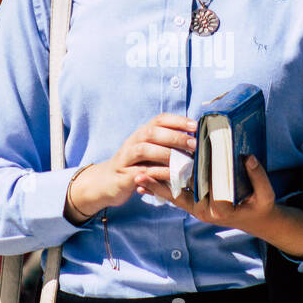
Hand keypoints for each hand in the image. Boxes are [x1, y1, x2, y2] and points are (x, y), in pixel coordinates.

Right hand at [65, 113, 195, 220]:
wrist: (106, 183)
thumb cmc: (135, 166)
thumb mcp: (150, 153)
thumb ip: (167, 146)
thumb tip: (195, 140)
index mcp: (142, 134)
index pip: (159, 119)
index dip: (177, 120)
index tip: (195, 126)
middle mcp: (133, 142)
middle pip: (152, 132)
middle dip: (175, 136)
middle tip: (194, 144)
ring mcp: (126, 158)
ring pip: (144, 149)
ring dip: (165, 153)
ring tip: (184, 161)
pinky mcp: (123, 176)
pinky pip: (141, 172)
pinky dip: (157, 173)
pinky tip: (172, 176)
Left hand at [137, 154, 302, 257]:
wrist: (259, 222)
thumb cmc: (262, 207)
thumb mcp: (266, 195)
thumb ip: (258, 176)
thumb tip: (247, 157)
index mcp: (221, 209)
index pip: (201, 195)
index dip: (187, 182)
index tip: (174, 168)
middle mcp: (206, 211)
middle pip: (179, 197)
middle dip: (161, 186)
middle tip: (141, 175)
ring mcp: (200, 210)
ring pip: (175, 198)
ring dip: (157, 188)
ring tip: (138, 178)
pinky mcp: (197, 206)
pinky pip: (178, 198)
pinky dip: (163, 191)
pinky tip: (148, 185)